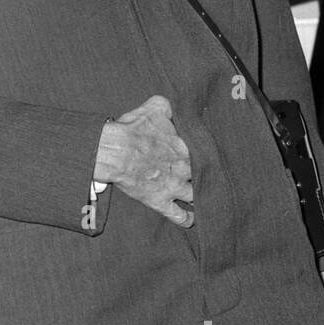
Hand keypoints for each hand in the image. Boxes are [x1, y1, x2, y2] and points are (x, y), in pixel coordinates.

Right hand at [95, 94, 193, 225]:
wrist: (115, 152)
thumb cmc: (131, 130)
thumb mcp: (151, 109)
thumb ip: (166, 106)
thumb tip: (173, 105)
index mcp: (184, 146)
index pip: (203, 153)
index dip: (204, 155)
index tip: (205, 157)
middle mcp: (183, 168)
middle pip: (203, 175)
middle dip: (206, 176)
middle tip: (208, 178)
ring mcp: (173, 187)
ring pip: (196, 195)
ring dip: (200, 197)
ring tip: (204, 199)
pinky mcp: (160, 201)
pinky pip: (179, 215)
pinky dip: (186, 219)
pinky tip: (191, 219)